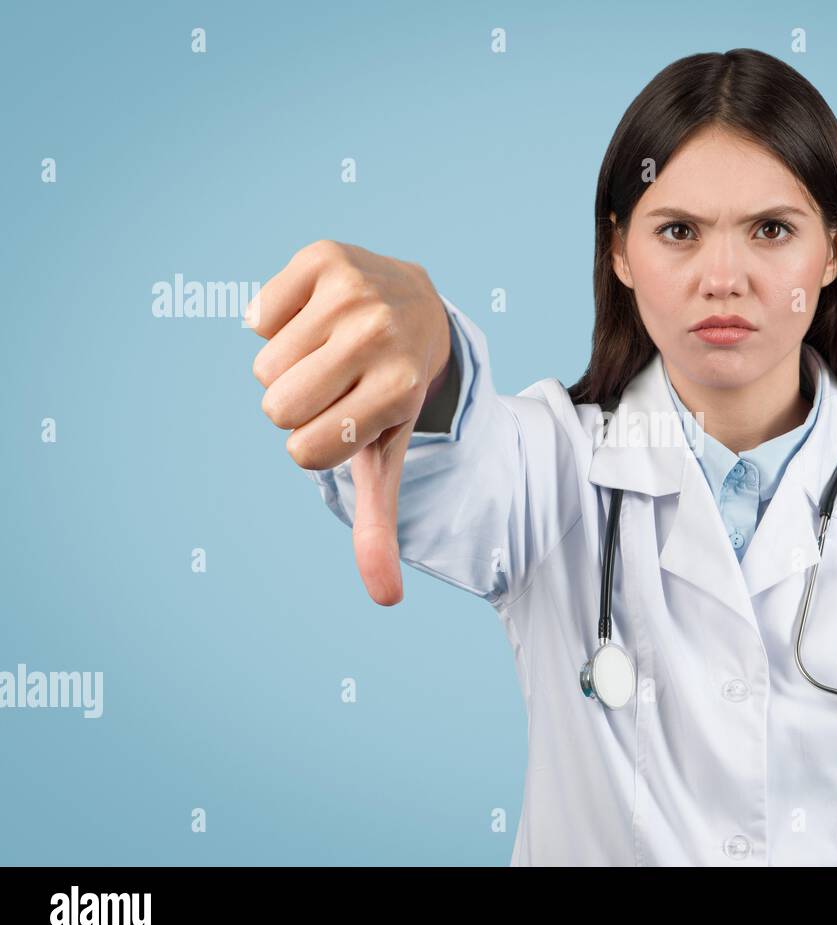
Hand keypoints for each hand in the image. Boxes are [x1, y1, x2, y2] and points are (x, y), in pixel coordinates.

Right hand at [249, 240, 451, 605]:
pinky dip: (278, 321)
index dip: (313, 444)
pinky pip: (259, 314)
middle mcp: (378, 337)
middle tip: (338, 384)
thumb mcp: (387, 454)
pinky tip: (319, 315)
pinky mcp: (325, 257)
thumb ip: (380, 526)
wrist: (421, 307)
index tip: (347, 420)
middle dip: (296, 406)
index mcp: (395, 391)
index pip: (302, 450)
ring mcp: (353, 292)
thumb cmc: (393, 392)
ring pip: (264, 365)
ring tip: (331, 350)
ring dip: (287, 364)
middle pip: (276, 407)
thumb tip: (386, 600)